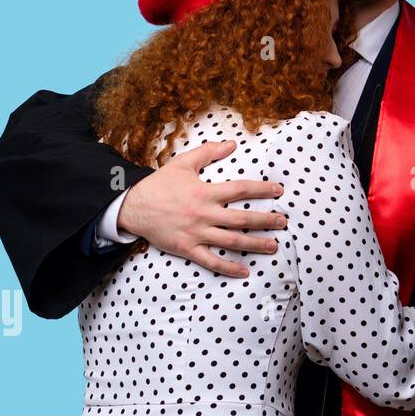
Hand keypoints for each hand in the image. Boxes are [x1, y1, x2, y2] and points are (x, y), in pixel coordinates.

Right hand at [116, 139, 286, 277]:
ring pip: (231, 241)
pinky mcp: (187, 249)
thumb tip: (232, 144)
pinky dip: (228, 268)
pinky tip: (244, 272)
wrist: (131, 206)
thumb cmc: (159, 184)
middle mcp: (203, 214)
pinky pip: (211, 261)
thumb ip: (208, 152)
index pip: (241, 189)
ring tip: (273, 246)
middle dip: (265, 220)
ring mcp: (196, 233)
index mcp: (205, 192)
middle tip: (283, 222)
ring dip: (254, 244)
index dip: (262, 189)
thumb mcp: (183, 163)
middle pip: (241, 218)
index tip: (279, 190)